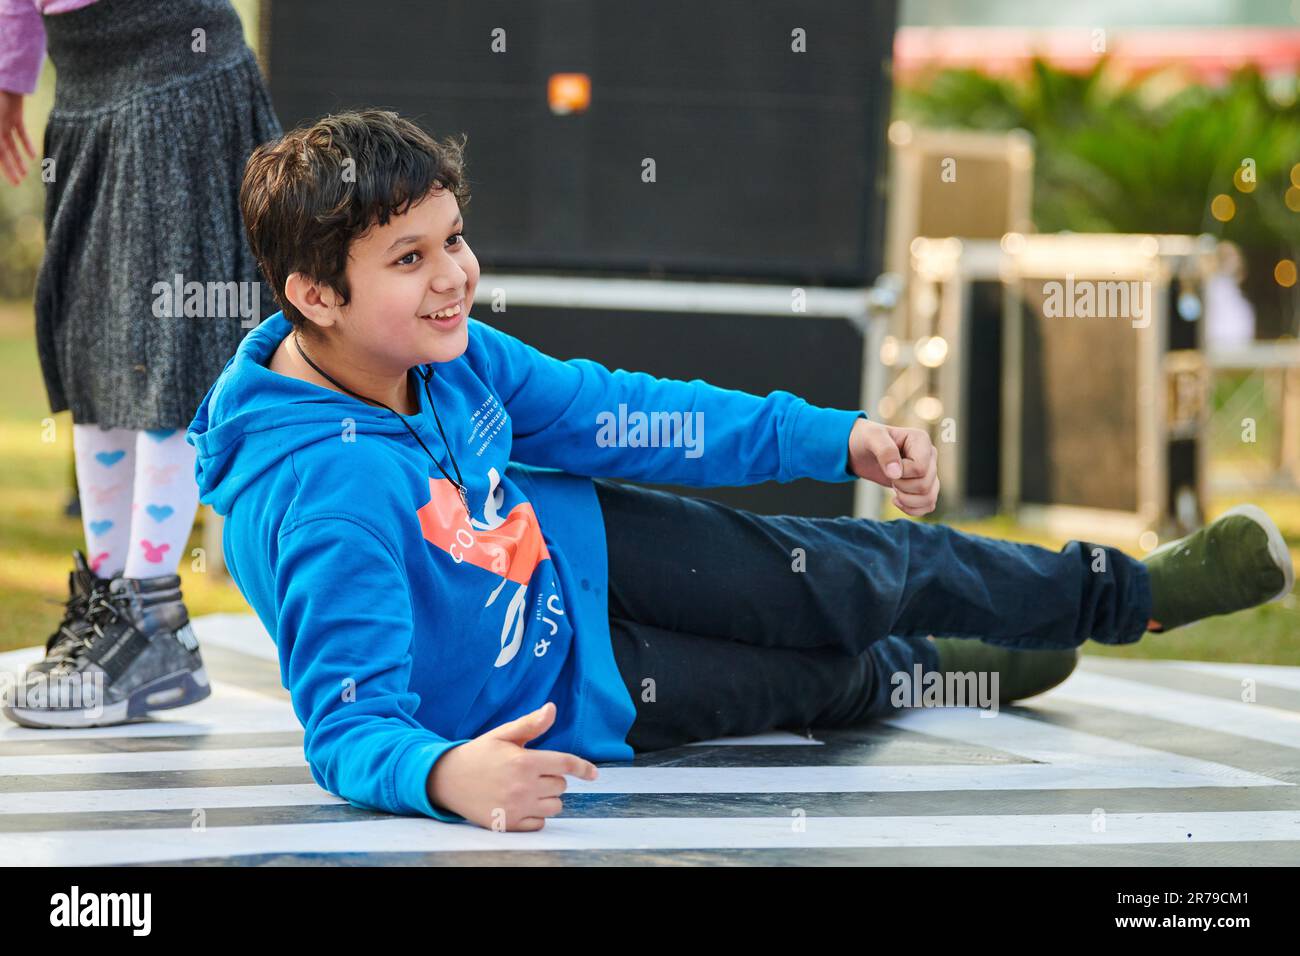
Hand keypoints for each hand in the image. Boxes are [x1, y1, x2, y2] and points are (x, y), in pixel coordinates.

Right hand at [0, 91, 36, 186]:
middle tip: (18, 183)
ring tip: (25, 173)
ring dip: (18, 159)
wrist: (7, 79)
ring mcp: (4, 121)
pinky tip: (32, 156)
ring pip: (12, 145)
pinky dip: (26, 143)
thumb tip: (0, 154)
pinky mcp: (15, 115)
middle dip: (10, 168)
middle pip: (2, 152)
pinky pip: (20, 132)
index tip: (10, 181)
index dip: (2, 167)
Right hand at [427, 700, 598, 830]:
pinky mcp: (509, 824)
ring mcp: (516, 807)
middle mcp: (523, 786)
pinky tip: (522, 804)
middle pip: (561, 786)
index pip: (565, 765)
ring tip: (528, 788)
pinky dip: (537, 815)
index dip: (583, 768)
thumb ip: (530, 725)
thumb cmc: (479, 754)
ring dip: (547, 797)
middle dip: (552, 777)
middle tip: (532, 771)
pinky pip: (540, 823)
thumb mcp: (503, 735)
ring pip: (554, 806)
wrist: (447, 780)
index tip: (593, 774)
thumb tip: (552, 708)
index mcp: (524, 761)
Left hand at [847, 418, 938, 515]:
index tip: (888, 467)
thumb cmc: (866, 439)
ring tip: (894, 489)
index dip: (902, 474)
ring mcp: (929, 471)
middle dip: (902, 487)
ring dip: (907, 500)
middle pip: (925, 485)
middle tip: (889, 477)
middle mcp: (930, 455)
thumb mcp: (871, 438)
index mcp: (921, 440)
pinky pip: (928, 505)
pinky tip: (896, 501)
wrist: (861, 450)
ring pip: (929, 498)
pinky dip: (912, 509)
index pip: (920, 469)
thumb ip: (885, 451)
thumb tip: (896, 474)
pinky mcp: (924, 485)